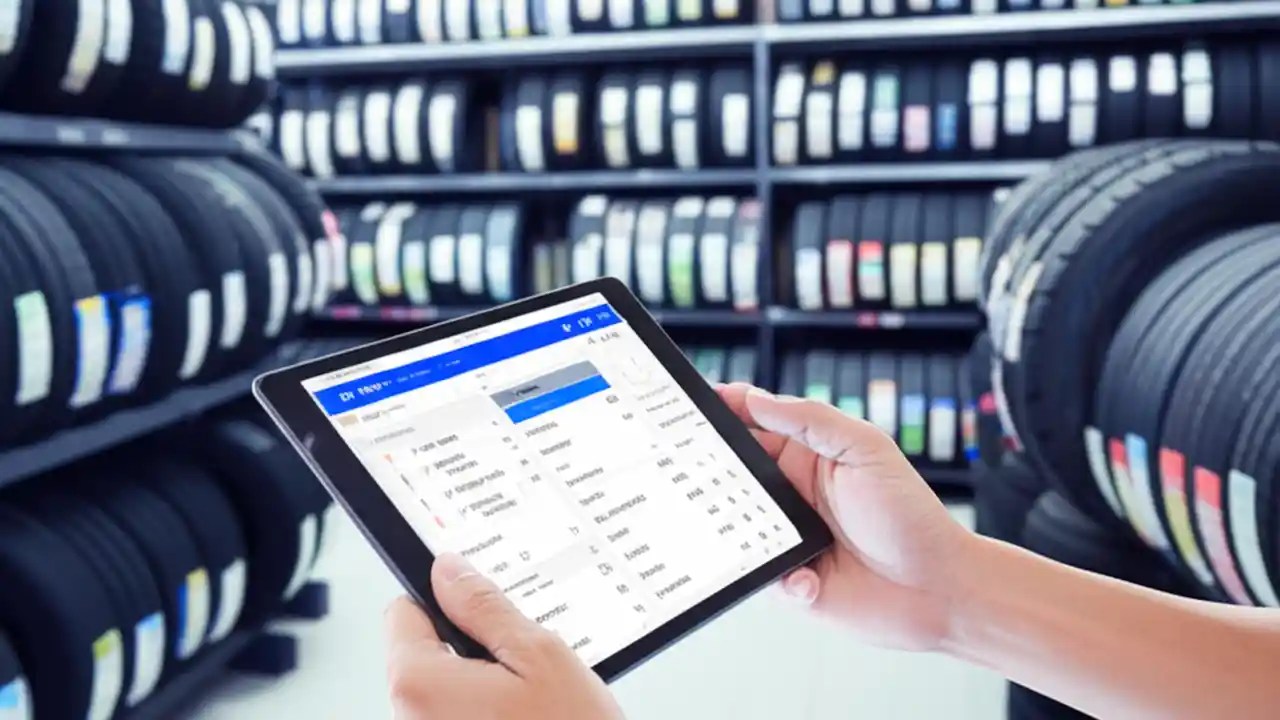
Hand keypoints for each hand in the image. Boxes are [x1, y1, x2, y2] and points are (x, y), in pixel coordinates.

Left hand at [384, 553, 624, 719]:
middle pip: (423, 655)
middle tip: (522, 667)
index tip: (477, 606)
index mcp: (419, 683)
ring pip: (444, 691)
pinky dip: (486, 716)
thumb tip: (449, 571)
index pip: (402, 611)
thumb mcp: (538, 655)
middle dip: (470, 650)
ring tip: (532, 705)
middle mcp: (409, 719)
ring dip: (482, 688)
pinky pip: (456, 719)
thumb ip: (485, 606)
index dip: (446, 602)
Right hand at [716, 383, 976, 650]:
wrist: (938, 589)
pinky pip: (758, 576)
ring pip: (734, 529)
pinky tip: (808, 578)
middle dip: (709, 474)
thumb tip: (756, 398)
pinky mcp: (788, 580)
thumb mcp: (866, 450)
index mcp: (805, 456)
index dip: (721, 414)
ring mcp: (785, 537)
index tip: (690, 407)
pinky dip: (777, 577)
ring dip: (736, 531)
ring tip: (752, 531)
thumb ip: (811, 420)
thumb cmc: (910, 516)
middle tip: (690, 471)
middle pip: (731, 477)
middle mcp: (789, 495)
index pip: (751, 426)